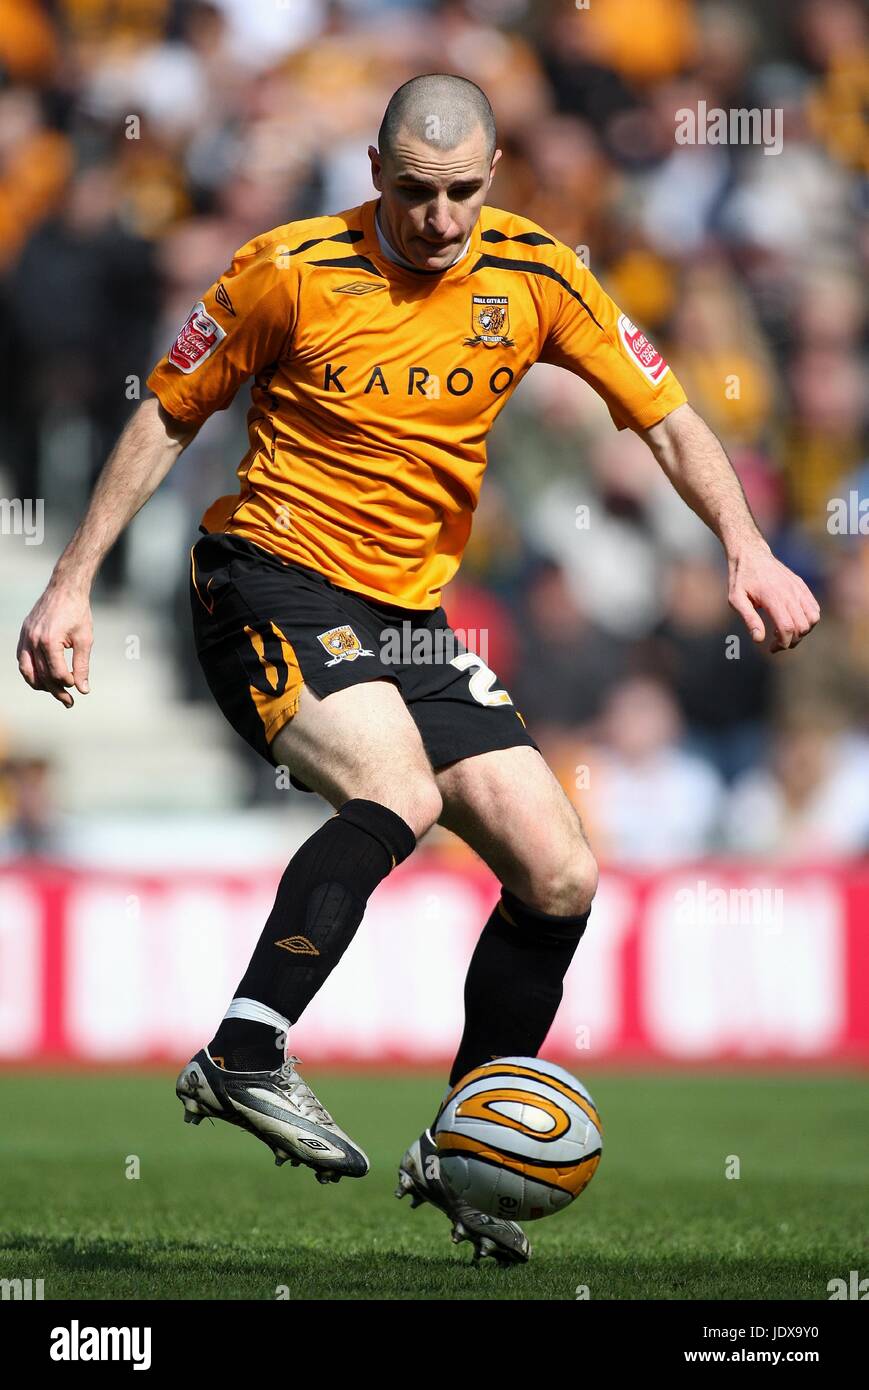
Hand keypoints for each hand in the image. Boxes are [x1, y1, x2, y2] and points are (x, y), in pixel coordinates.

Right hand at [17, 582, 93, 706]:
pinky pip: (22, 660)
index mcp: (49, 641)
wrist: (65, 588)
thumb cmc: (78, 612)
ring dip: (41, 685)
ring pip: (27, 671)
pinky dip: (31, 672)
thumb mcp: (85, 640)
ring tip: (55, 692)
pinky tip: (43, 678)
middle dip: (56, 691)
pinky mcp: (24, 634)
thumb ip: (82, 666)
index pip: (56, 673)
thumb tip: (83, 689)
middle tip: (69, 702)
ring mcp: (26, 637)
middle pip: (42, 675)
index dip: (68, 683)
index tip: (77, 687)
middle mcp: (33, 640)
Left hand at [727, 543, 819, 651]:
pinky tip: (792, 620)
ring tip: (785, 631)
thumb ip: (748, 619)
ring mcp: (798, 588)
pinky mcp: (802, 586)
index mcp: (773, 597)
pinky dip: (808, 620)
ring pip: (813, 618)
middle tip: (777, 644)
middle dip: (792, 641)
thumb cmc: (741, 579)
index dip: (783, 643)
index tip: (772, 648)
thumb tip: (759, 639)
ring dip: (803, 631)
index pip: (787, 627)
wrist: (751, 554)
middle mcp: (790, 592)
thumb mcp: (736, 599)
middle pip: (802, 626)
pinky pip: (814, 608)